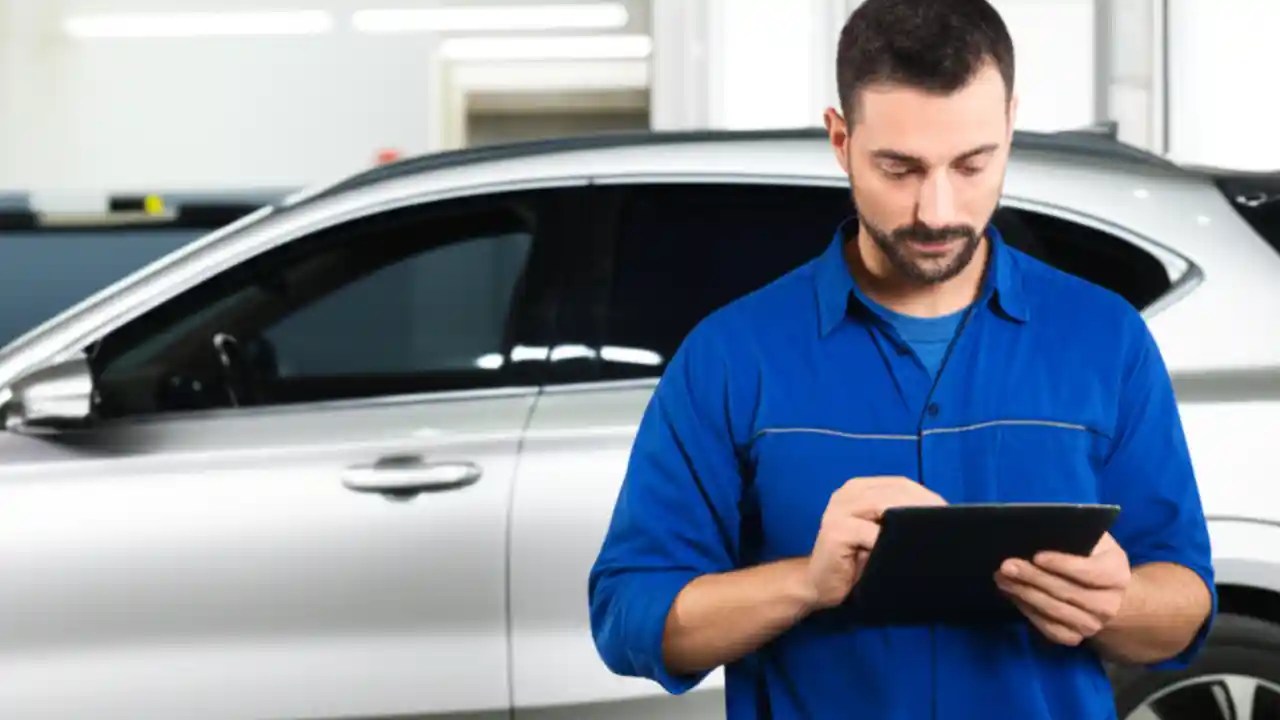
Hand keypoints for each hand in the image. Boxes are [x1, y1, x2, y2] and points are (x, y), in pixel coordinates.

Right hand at [805, 476, 945, 610]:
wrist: (820, 585)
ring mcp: (838, 510)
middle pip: (895, 493)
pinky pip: (869, 532)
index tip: (950, 515)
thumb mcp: (880, 534)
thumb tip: (943, 517)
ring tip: (930, 538)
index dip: (927, 498)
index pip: (900, 485)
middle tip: (947, 527)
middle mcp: (847, 493)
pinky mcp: (835, 531)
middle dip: (923, 509)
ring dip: (910, 522)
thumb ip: (899, 519)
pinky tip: (901, 553)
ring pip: (884, 506)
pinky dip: (887, 541)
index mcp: (859, 489)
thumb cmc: (856, 561)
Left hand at [995, 532, 1131, 645]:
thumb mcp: (1091, 538)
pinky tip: (1014, 597)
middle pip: (1068, 592)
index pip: (1090, 571)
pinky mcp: (1077, 638)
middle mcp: (1109, 603)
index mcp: (1116, 573)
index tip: (1037, 556)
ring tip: (1003, 580)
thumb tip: (1041, 529)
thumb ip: (1073, 535)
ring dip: (1026, 595)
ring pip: (1056, 612)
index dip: (1063, 564)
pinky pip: (1051, 630)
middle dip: (1034, 578)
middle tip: (1007, 566)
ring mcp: (1093, 624)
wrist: (1104, 591)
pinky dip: (1030, 613)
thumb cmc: (1091, 556)